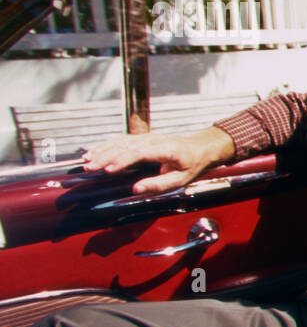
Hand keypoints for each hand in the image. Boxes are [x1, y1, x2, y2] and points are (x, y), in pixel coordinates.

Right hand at [81, 127, 232, 194]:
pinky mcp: (140, 138)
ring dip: (102, 150)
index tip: (108, 170)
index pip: (140, 152)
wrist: (200, 147)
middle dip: (106, 157)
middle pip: (125, 146)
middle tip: (90, 168)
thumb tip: (136, 189)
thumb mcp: (180, 179)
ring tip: (86, 161)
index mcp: (165, 149)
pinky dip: (104, 146)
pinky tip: (91, 152)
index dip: (123, 160)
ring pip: (120, 142)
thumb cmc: (191, 164)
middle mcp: (153, 140)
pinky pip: (120, 140)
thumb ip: (159, 184)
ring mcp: (146, 137)